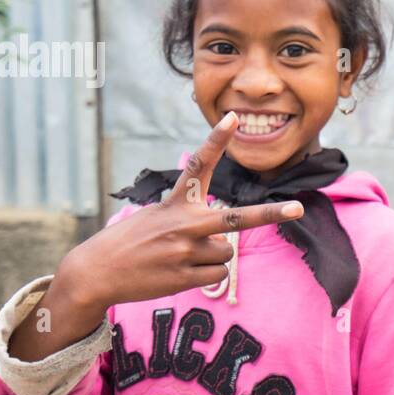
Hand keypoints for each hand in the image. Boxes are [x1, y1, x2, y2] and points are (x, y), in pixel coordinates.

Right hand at [9, 113, 303, 360]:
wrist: (97, 272)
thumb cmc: (132, 241)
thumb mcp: (157, 216)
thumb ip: (191, 219)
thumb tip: (226, 242)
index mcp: (176, 203)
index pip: (199, 166)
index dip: (216, 141)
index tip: (233, 117)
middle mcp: (184, 224)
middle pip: (236, 219)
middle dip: (269, 214)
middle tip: (297, 209)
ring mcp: (186, 252)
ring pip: (225, 253)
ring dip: (211, 255)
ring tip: (181, 256)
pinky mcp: (185, 276)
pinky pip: (216, 273)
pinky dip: (205, 273)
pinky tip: (179, 271)